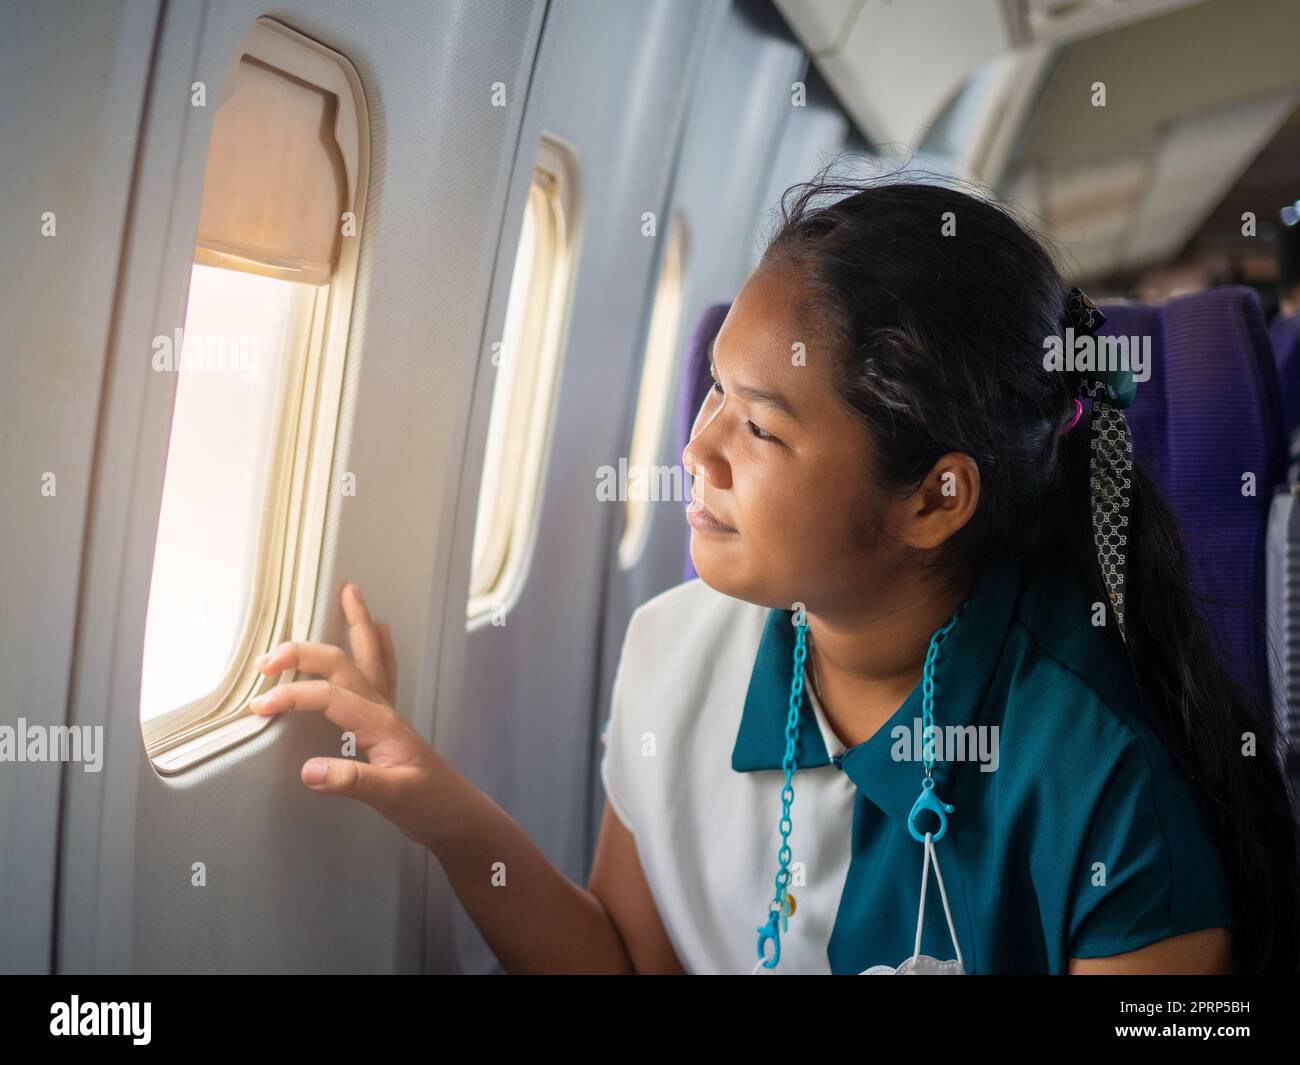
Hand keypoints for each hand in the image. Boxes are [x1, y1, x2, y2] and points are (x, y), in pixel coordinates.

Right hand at [250, 582, 441, 844]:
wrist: (457, 816)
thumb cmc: (429, 805)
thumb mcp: (391, 798)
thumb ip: (353, 782)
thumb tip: (309, 770)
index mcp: (380, 724)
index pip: (328, 697)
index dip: (292, 696)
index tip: (258, 708)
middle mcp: (383, 711)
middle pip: (342, 665)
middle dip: (304, 652)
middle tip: (269, 656)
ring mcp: (387, 714)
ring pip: (369, 657)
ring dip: (356, 624)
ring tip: (350, 592)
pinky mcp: (387, 724)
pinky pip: (382, 674)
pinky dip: (378, 647)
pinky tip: (381, 630)